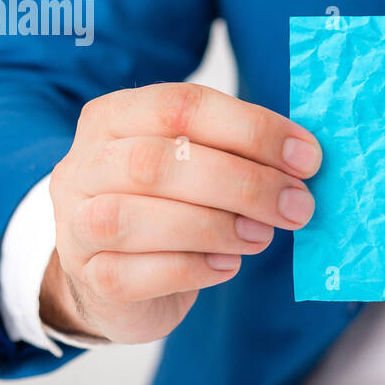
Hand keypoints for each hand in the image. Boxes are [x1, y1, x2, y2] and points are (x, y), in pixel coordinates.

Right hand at [42, 83, 321, 343]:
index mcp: (114, 117)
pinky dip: (194, 270)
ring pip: (137, 219)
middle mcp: (85, 165)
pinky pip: (138, 274)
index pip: (181, 107)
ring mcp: (78, 224)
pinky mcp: (92, 278)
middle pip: (158, 163)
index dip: (251, 130)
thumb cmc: (168, 204)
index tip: (306, 158)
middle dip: (243, 184)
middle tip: (297, 205)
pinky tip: (227, 265)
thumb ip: (238, 151)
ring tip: (262, 235)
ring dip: (217, 228)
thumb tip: (305, 158)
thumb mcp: (197, 161)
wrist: (115, 274)